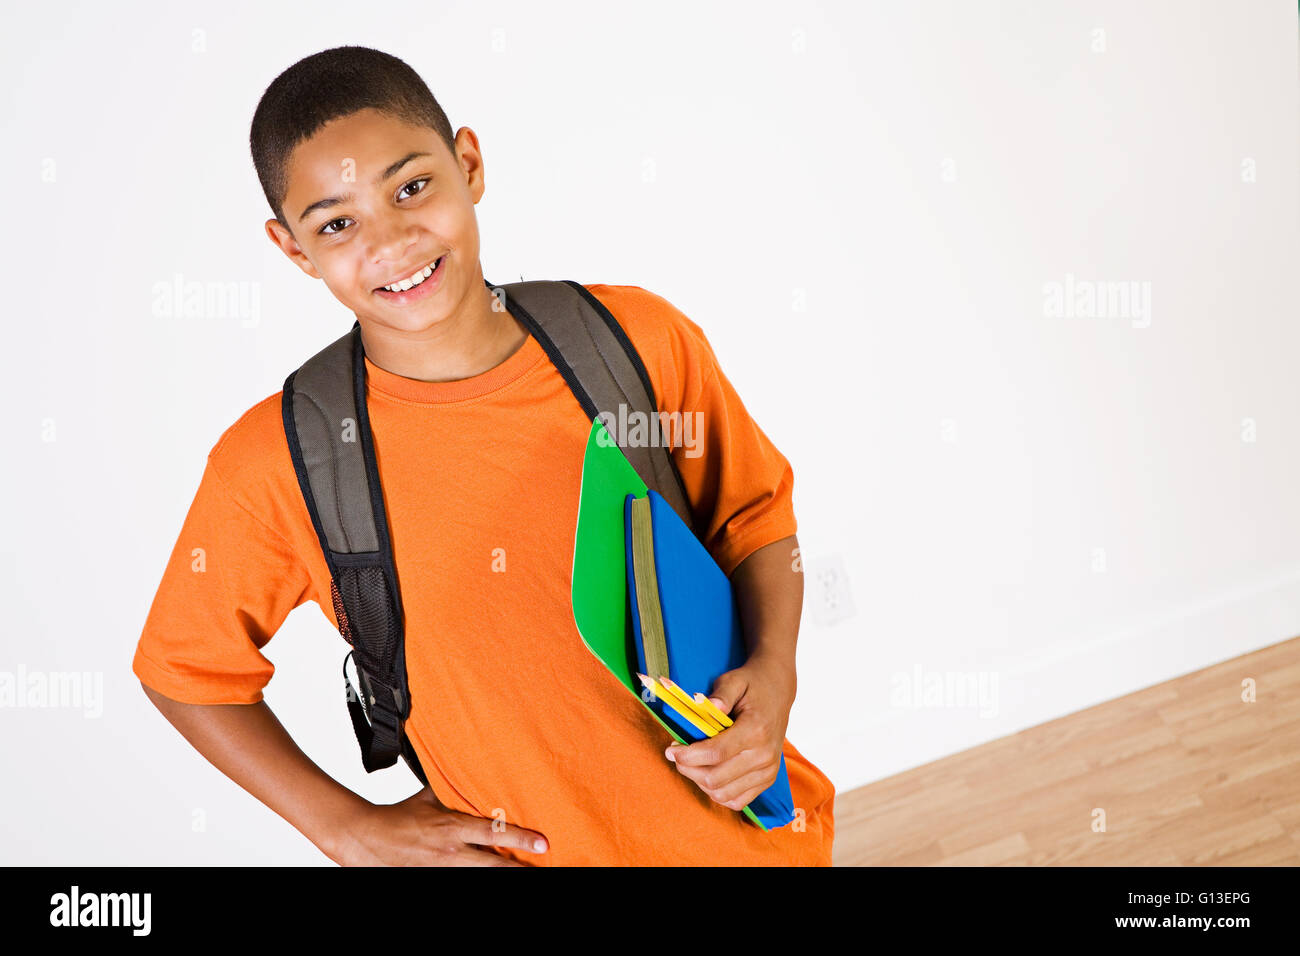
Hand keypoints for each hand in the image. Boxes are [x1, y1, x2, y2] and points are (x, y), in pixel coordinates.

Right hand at [331, 785, 549, 865]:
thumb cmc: (399, 817)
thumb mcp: (429, 797)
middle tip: (542, 866)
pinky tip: (489, 872)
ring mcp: (443, 868)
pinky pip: (460, 878)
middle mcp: (451, 851)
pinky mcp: (435, 877)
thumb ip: (452, 788)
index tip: (543, 843)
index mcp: (452, 827)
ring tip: (523, 871)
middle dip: (518, 867)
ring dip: (501, 872)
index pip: (493, 832)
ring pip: (479, 875)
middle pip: (493, 864)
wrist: (367, 839)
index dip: (521, 838)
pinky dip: (476, 876)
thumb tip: (469, 768)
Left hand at [664, 654, 795, 811]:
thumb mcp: (735, 680)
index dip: (688, 756)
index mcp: (756, 730)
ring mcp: (768, 771)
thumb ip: (721, 693)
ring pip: (723, 793)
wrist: (778, 692)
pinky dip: (717, 792)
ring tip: (691, 764)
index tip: (670, 750)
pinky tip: (708, 773)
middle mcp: (765, 755)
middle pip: (716, 778)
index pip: (716, 753)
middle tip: (676, 755)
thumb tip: (709, 705)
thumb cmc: (752, 685)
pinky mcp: (767, 780)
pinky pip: (736, 801)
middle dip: (688, 769)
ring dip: (700, 782)